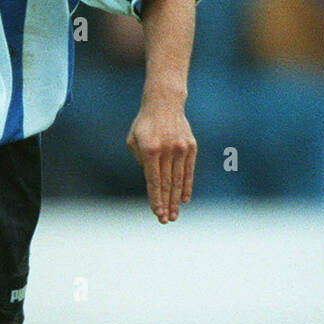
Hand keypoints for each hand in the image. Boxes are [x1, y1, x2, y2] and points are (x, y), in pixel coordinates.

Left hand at [126, 98, 195, 223]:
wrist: (164, 103)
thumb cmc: (144, 124)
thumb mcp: (133, 140)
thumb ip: (140, 161)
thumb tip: (151, 180)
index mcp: (150, 150)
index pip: (154, 181)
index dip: (155, 198)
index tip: (157, 213)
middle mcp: (167, 151)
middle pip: (167, 184)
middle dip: (166, 204)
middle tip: (165, 220)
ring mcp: (181, 149)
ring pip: (178, 180)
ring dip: (176, 200)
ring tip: (174, 215)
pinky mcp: (191, 147)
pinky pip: (189, 171)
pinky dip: (186, 186)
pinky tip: (184, 200)